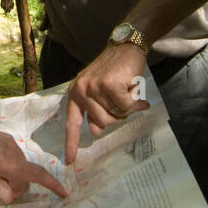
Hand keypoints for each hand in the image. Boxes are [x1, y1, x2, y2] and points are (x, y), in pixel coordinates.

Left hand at [0, 105, 67, 203]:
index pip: (36, 174)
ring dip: (10, 178)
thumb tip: (10, 197)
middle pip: (26, 177)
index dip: (51, 184)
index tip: (65, 193)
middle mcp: (14, 151)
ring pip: (19, 169)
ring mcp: (11, 144)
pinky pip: (14, 160)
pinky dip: (7, 169)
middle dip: (15, 187)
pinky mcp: (6, 141)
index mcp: (8, 160)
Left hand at [63, 43, 150, 165]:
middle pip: (102, 123)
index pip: (72, 123)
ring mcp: (94, 86)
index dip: (71, 143)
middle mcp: (81, 90)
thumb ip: (96, 111)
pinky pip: (125, 106)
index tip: (70, 161)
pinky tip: (137, 90)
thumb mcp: (101, 92)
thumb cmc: (115, 70)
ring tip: (129, 92)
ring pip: (114, 115)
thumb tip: (95, 131)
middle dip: (117, 117)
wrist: (126, 46)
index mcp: (75, 93)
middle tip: (125, 102)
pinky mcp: (108, 84)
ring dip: (127, 108)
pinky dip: (135, 101)